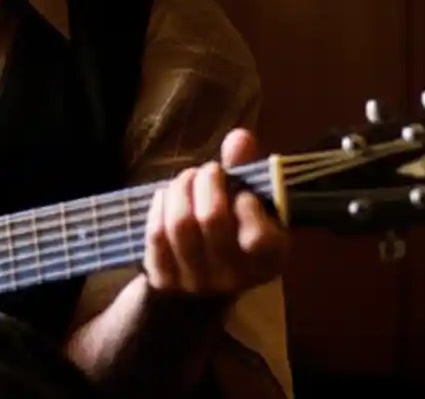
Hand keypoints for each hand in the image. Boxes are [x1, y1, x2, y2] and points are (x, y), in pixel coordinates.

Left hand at [142, 128, 287, 296]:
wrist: (203, 287)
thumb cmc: (236, 234)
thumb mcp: (253, 207)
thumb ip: (248, 170)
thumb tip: (239, 137)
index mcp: (267, 260)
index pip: (260, 238)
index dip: (248, 207)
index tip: (243, 195)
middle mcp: (234, 277)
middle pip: (212, 219)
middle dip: (206, 182)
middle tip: (207, 170)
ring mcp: (196, 282)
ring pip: (181, 225)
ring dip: (181, 189)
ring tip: (187, 178)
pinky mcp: (164, 281)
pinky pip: (156, 235)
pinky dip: (160, 206)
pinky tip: (167, 196)